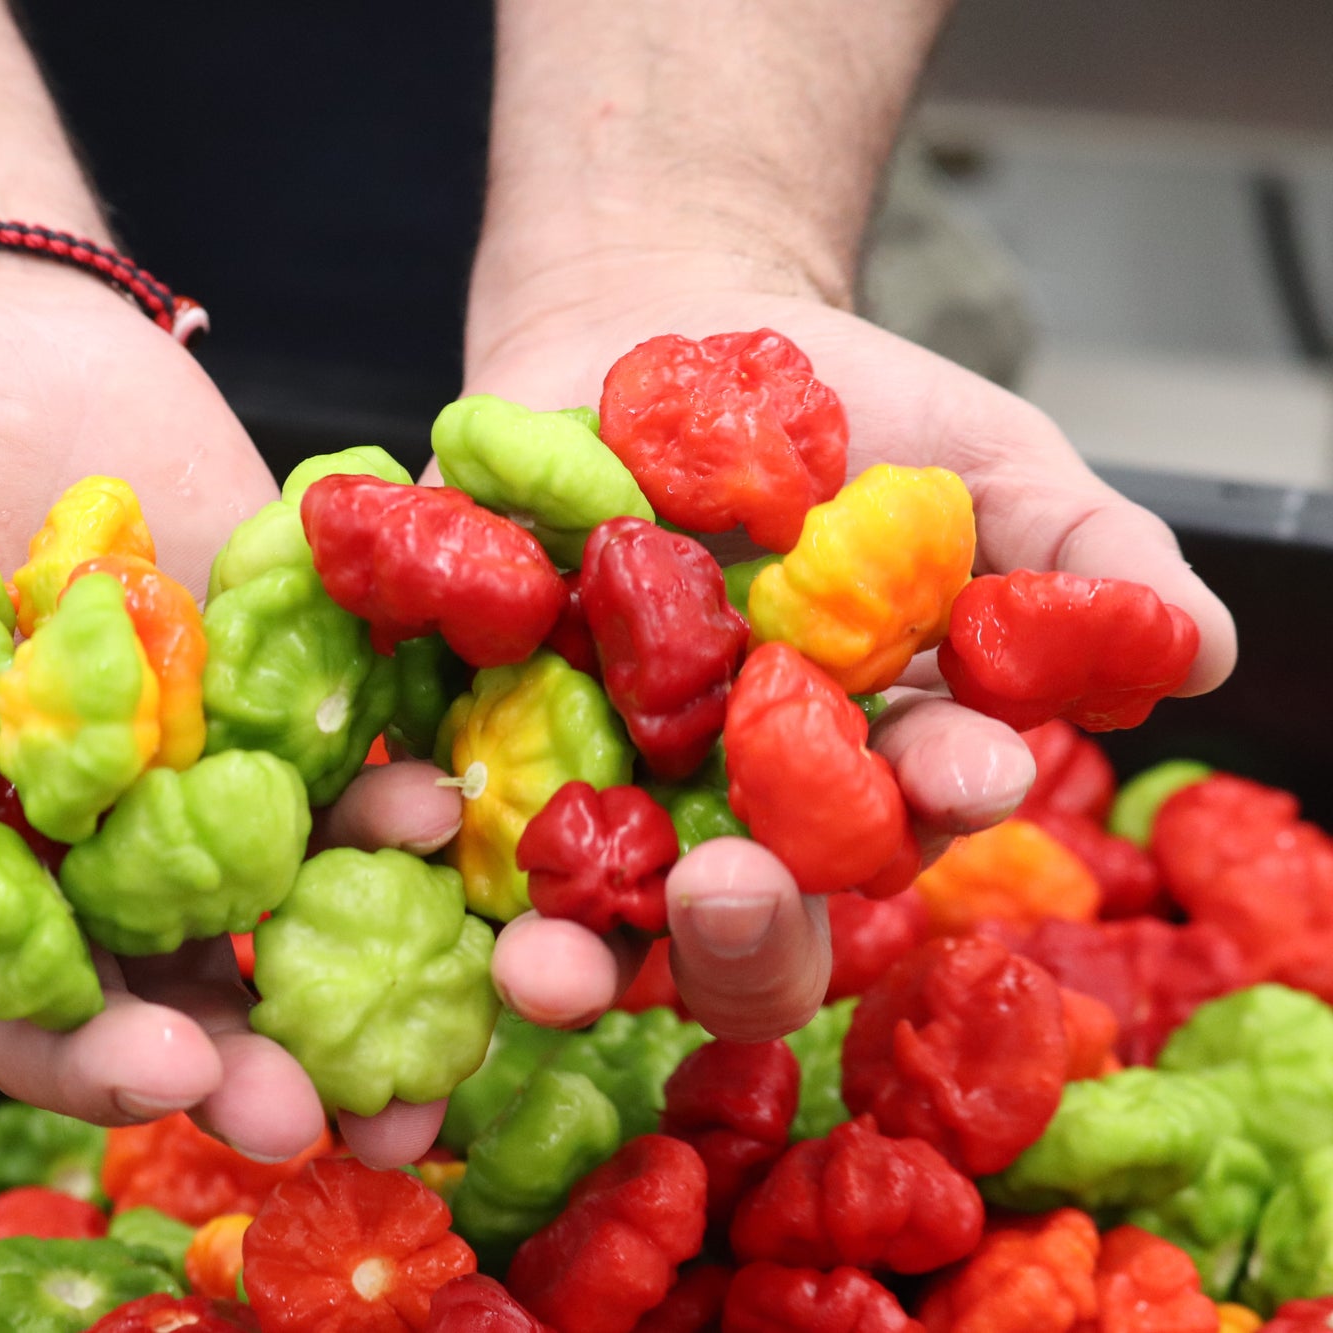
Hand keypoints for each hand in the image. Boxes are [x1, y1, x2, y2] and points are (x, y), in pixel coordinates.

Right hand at [0, 250, 424, 1163]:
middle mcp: (29, 831)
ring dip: (299, 996)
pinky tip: (423, 830)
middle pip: (84, 965)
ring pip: (226, 914)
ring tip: (372, 1076)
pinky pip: (324, 767)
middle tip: (203, 1091)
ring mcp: (157, 774)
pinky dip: (376, 806)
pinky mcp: (259, 697)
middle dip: (137, 1040)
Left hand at [454, 251, 1238, 1043]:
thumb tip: (1205, 646)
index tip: (957, 772)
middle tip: (726, 897)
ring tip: (547, 965)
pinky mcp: (460, 731)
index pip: (892, 837)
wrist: (656, 323)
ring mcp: (581, 782)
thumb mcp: (979, 461)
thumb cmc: (841, 411)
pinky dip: (416, 823)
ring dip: (564, 952)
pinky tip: (411, 822)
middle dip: (735, 931)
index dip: (923, 816)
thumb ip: (1073, 556)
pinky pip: (429, 801)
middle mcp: (713, 810)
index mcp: (847, 778)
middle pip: (728, 922)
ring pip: (572, 908)